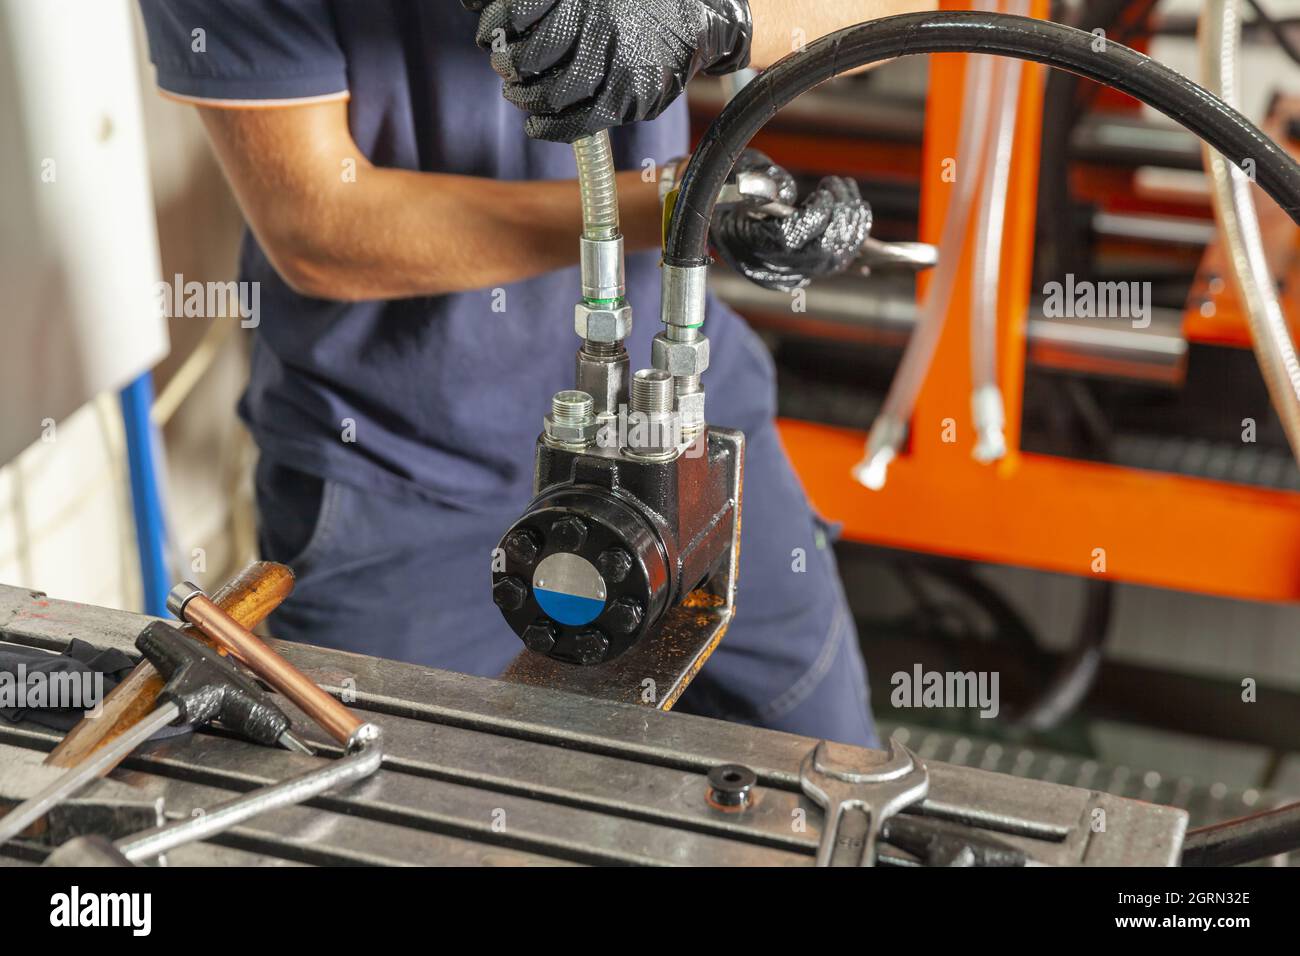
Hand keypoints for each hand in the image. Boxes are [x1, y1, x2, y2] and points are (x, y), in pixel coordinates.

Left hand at [463, 0, 751, 142]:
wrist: (701, 12)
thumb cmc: (635, 0)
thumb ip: (550, 1)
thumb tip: (486, 8)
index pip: (518, 12)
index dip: (497, 24)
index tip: (492, 32)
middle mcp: (597, 20)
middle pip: (530, 55)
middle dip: (509, 65)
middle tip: (506, 67)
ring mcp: (615, 59)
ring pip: (552, 92)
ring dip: (527, 98)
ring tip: (520, 94)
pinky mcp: (630, 94)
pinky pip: (579, 121)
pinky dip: (550, 128)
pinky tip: (537, 125)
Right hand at [711, 151, 872, 291]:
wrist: (713, 212)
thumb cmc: (727, 187)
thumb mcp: (736, 173)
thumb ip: (759, 179)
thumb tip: (786, 194)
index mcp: (746, 244)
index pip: (792, 238)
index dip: (818, 214)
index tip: (823, 191)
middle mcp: (768, 267)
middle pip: (822, 252)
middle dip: (841, 215)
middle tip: (835, 185)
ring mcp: (788, 273)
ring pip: (836, 259)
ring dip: (852, 222)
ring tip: (844, 189)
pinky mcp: (804, 270)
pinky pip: (838, 261)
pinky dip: (855, 236)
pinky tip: (857, 211)